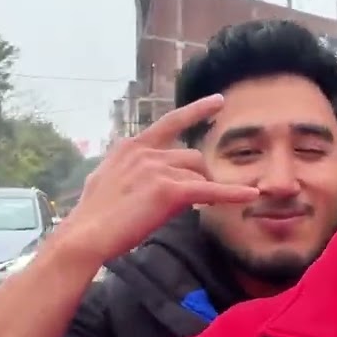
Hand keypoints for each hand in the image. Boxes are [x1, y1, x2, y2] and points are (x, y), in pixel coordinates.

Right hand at [55, 94, 259, 263]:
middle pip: (193, 158)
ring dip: (202, 193)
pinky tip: (250, 195)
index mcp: (132, 146)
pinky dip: (232, 193)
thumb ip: (129, 170)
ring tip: (193, 210)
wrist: (86, 235)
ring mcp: (158, 168)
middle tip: (198, 199)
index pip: (171, 122)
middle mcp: (146, 151)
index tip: (218, 101)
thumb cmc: (93, 216)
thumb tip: (144, 176)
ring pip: (199, 177)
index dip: (197, 111)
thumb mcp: (107, 180)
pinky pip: (210, 191)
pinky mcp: (169, 190)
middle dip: (200, 177)